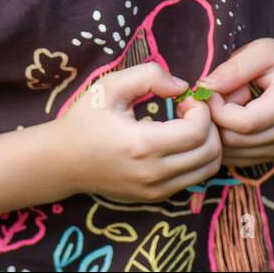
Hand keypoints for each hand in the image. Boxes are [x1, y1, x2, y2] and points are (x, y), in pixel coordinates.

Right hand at [53, 62, 222, 202]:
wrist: (61, 161)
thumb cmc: (85, 119)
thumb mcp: (110, 86)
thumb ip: (149, 75)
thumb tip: (182, 86)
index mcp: (142, 145)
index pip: (199, 130)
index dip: (200, 108)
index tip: (182, 98)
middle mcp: (153, 173)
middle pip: (211, 152)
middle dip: (210, 125)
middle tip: (188, 111)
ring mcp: (156, 190)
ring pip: (208, 169)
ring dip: (207, 143)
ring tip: (186, 126)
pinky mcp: (156, 197)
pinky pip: (194, 178)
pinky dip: (197, 158)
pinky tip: (177, 142)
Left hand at [196, 36, 273, 167]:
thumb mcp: (264, 51)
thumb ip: (234, 68)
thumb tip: (204, 87)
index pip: (245, 123)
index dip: (217, 109)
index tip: (209, 91)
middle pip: (236, 141)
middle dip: (216, 120)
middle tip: (217, 96)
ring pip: (234, 154)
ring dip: (220, 131)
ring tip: (228, 105)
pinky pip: (240, 158)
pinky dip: (227, 141)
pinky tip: (232, 118)